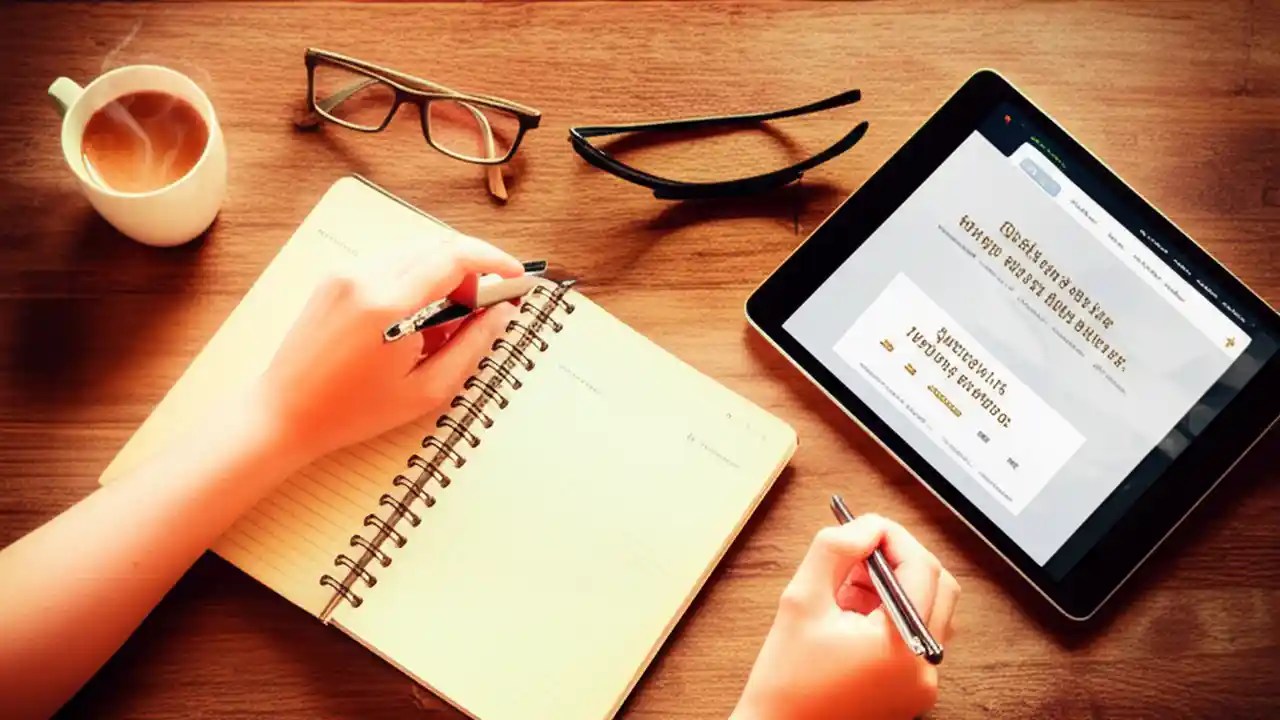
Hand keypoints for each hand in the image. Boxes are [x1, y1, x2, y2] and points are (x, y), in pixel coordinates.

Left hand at [255, 234, 523, 466]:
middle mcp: (365, 276)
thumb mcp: (425, 389)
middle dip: (471, 270)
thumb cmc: (352, 411)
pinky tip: (414, 319)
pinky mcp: (334, 277)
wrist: (284, 414)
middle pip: (438, 246)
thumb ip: (472, 346)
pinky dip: (415, 278)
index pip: (455, 256)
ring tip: (445, 322)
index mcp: (388, 304)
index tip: (515, 275)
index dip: (494, 260)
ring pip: (415, 251)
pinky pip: (390, 262)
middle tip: (482, 309)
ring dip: (443, 274)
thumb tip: (500, 314)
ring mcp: (345, 272)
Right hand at [732, 515, 960, 719]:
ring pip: (930, 607)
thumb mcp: (801, 600)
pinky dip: (893, 613)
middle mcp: (923, 667)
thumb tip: (866, 525)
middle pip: (938, 585)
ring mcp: (922, 683)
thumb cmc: (785, 678)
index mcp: (901, 646)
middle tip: (858, 556)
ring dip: (896, 585)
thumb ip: (835, 550)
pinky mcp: (913, 690)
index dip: (893, 536)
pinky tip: (852, 617)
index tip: (863, 527)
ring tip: (847, 591)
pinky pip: (918, 635)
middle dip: (899, 559)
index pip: (921, 568)